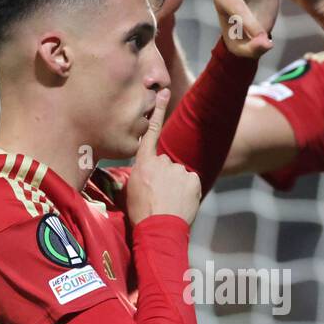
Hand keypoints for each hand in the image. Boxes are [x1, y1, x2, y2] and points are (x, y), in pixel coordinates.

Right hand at [127, 89, 200, 225]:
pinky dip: (187, 191)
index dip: (157, 112)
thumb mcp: (129, 190)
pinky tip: (180, 203)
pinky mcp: (193, 180)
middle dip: (164, 177)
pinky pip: (190, 182)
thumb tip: (145, 171)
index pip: (150, 133)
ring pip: (178, 174)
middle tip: (159, 196)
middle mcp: (162, 162)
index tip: (163, 92)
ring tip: (169, 202)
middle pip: (165, 164)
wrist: (159, 230)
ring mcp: (179, 170)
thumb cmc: (140, 214)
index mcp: (144, 164)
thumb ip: (139, 174)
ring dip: (176, 185)